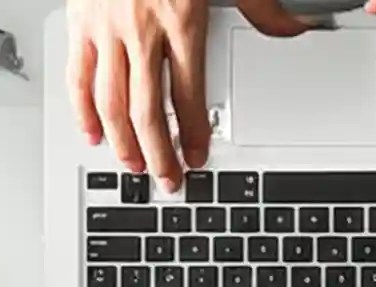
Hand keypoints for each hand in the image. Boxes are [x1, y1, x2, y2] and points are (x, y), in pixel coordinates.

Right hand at [67, 0, 308, 191]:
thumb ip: (264, 7)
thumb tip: (297, 29)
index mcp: (182, 19)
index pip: (189, 94)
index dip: (194, 134)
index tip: (199, 158)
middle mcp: (142, 29)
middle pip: (148, 111)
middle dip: (159, 152)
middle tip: (168, 180)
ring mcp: (106, 28)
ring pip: (111, 101)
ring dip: (123, 142)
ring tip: (135, 166)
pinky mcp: (79, 21)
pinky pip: (79, 75)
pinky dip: (83, 109)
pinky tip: (93, 134)